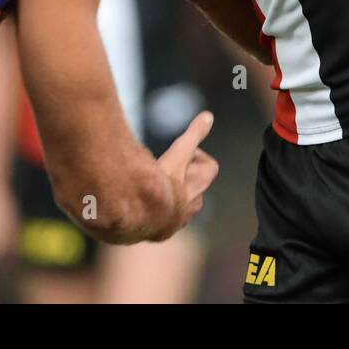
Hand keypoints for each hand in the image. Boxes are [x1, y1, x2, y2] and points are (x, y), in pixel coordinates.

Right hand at [151, 110, 217, 240]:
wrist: (140, 217)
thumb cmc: (163, 183)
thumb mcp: (179, 153)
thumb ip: (193, 135)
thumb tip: (208, 116)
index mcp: (198, 187)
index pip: (210, 167)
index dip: (198, 157)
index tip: (182, 152)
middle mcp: (192, 206)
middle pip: (195, 188)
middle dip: (184, 179)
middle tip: (165, 168)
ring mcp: (176, 222)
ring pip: (179, 206)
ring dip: (170, 197)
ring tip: (151, 186)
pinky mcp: (159, 232)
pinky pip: (162, 221)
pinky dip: (155, 212)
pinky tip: (138, 204)